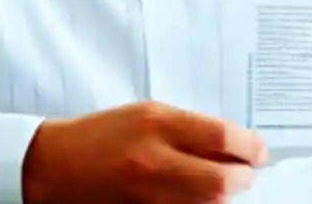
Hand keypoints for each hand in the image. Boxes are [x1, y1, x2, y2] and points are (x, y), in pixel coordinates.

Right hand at [21, 101, 268, 203]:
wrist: (54, 166)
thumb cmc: (104, 135)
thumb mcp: (147, 116)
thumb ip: (190, 129)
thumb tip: (236, 147)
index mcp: (156, 124)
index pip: (222, 138)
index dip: (251, 148)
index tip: (258, 152)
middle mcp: (152, 160)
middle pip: (221, 183)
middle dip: (243, 180)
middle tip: (246, 175)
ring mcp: (145, 196)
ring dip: (223, 199)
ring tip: (223, 188)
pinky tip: (198, 200)